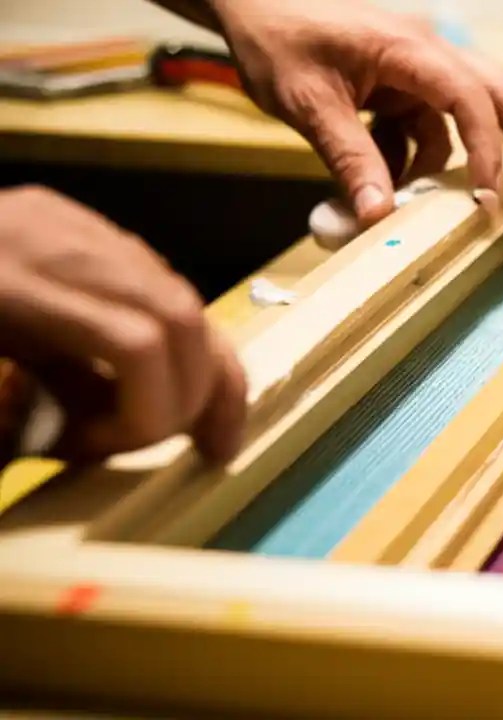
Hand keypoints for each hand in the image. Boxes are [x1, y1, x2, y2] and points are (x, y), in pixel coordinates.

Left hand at [0, 186, 246, 463]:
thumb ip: (21, 414)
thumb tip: (106, 440)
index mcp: (4, 284)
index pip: (138, 343)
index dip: (150, 413)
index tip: (103, 453)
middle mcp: (46, 235)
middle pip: (178, 312)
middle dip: (195, 391)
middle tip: (198, 446)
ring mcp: (64, 218)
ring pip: (178, 289)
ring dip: (198, 363)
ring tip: (194, 421)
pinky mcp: (70, 217)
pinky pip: (151, 275)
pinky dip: (171, 333)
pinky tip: (159, 376)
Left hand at [208, 0, 502, 225]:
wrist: (249, 3)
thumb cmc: (276, 39)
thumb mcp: (306, 102)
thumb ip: (348, 158)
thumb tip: (379, 217)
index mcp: (406, 47)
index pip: (467, 96)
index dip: (485, 148)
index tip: (486, 196)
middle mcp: (426, 51)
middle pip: (498, 91)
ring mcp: (417, 69)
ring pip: (476, 107)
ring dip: (496, 149)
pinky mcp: (403, 85)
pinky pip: (431, 126)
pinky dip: (430, 159)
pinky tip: (414, 188)